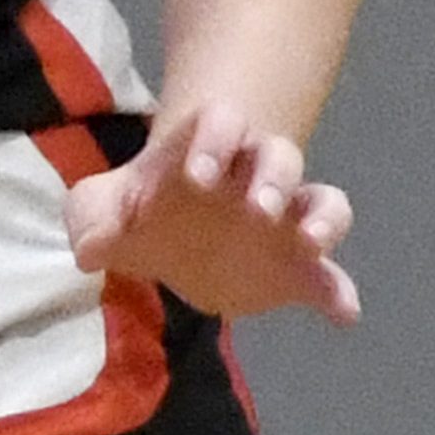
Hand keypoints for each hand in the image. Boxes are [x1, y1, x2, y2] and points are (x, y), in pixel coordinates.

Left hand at [62, 100, 361, 326]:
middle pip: (279, 155)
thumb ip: (91, 218)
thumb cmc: (139, 206)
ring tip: (311, 243)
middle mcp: (253, 175)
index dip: (212, 142)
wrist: (170, 234)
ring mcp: (283, 219)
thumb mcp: (101, 209)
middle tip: (259, 208)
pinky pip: (329, 274)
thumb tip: (90, 249)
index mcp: (206, 149)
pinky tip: (344, 312)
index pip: (221, 122)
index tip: (196, 177)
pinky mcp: (296, 266)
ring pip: (323, 200)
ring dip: (324, 219)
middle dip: (274, 178)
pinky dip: (338, 290)